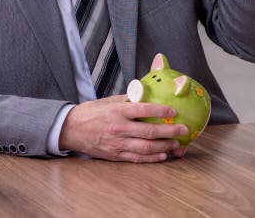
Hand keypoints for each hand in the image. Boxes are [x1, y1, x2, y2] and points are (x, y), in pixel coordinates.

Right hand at [59, 95, 187, 162]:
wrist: (71, 129)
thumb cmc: (91, 112)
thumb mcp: (108, 101)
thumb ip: (127, 100)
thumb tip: (146, 95)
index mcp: (118, 111)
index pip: (143, 110)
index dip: (160, 111)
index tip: (173, 111)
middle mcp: (119, 128)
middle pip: (149, 131)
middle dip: (169, 131)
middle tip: (183, 130)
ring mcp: (118, 144)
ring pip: (146, 147)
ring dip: (164, 146)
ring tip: (176, 144)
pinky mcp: (116, 155)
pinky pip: (137, 158)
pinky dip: (152, 158)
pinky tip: (162, 155)